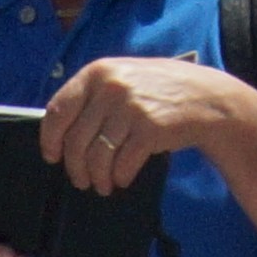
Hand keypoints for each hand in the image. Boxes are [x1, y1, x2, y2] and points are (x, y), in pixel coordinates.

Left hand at [37, 52, 254, 192]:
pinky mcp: (149, 129)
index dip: (50, 139)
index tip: (53, 156)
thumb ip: (92, 96)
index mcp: (97, 72)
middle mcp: (110, 87)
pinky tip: (122, 178)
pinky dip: (119, 177)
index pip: (57, 110)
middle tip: (81, 180)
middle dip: (75, 168)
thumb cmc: (159, 91)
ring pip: (96, 157)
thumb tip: (59, 131)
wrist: (206, 97)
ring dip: (97, 178)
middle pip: (75, 141)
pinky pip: (121, 164)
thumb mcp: (123, 77)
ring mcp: (130, 108)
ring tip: (102, 184)